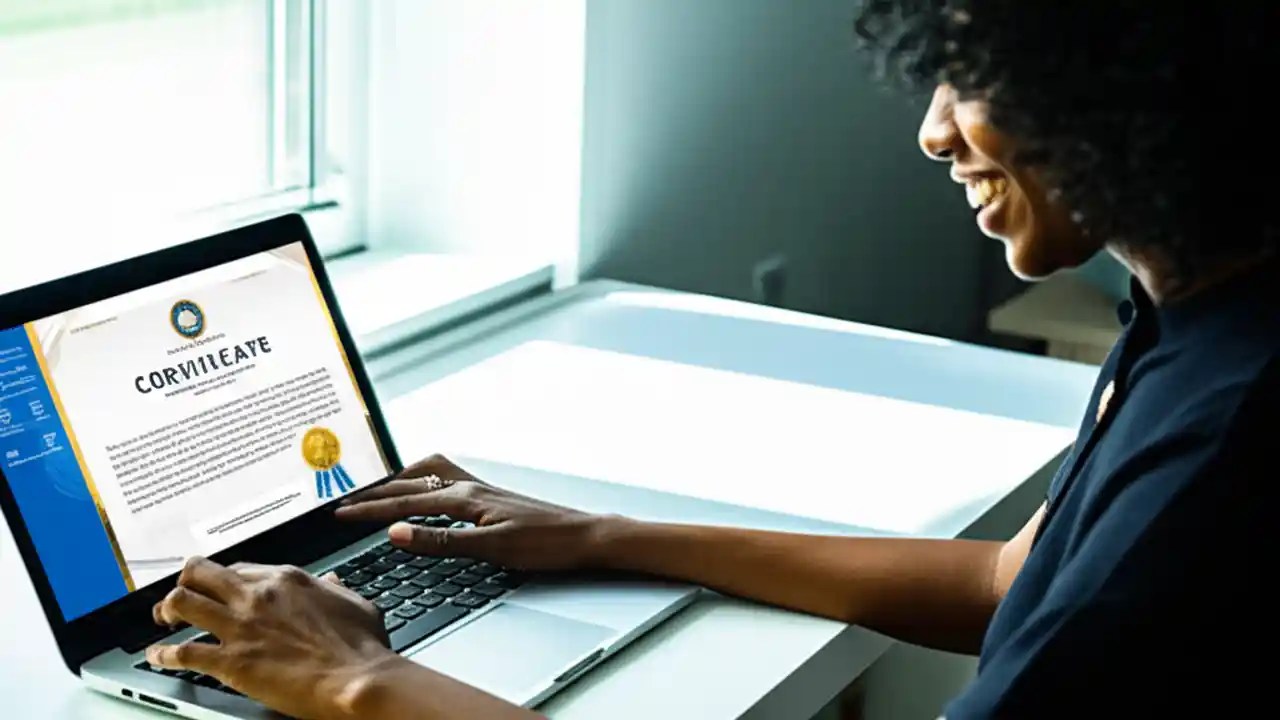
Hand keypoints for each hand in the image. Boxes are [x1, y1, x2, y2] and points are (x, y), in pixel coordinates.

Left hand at [147, 558, 404, 719]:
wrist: (356, 679)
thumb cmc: (361, 647)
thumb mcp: (354, 604)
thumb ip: (335, 589)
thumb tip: (331, 581)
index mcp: (287, 579)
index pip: (239, 567)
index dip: (223, 576)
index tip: (219, 584)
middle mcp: (257, 596)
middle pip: (201, 573)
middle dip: (186, 580)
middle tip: (182, 593)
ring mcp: (240, 627)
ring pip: (182, 603)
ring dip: (167, 610)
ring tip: (163, 619)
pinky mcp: (230, 661)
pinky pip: (183, 653)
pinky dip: (164, 655)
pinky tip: (157, 658)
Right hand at [334, 454, 606, 570]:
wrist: (585, 537)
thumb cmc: (545, 544)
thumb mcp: (490, 549)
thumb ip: (441, 541)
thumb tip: (396, 532)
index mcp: (465, 497)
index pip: (405, 502)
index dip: (369, 510)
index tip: (339, 514)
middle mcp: (470, 486)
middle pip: (410, 483)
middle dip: (374, 492)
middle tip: (343, 501)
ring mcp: (480, 488)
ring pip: (427, 473)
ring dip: (396, 480)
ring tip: (372, 489)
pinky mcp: (490, 496)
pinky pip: (444, 478)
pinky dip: (421, 481)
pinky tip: (421, 491)